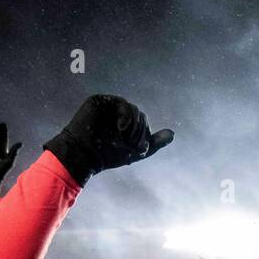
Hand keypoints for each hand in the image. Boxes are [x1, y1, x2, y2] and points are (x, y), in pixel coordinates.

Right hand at [43, 95, 173, 184]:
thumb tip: (173, 134)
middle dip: (140, 131)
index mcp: (125, 124)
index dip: (145, 135)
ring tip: (125, 137)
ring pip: (133, 108)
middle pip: (140, 115)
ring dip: (134, 124)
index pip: (143, 123)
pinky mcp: (99, 101)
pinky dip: (125, 115)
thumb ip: (154, 143)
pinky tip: (121, 127)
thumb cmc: (107, 156)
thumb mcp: (135, 152)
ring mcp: (108, 107)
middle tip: (132, 145)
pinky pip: (120, 102)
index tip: (140, 149)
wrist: (85, 155)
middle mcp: (117, 114)